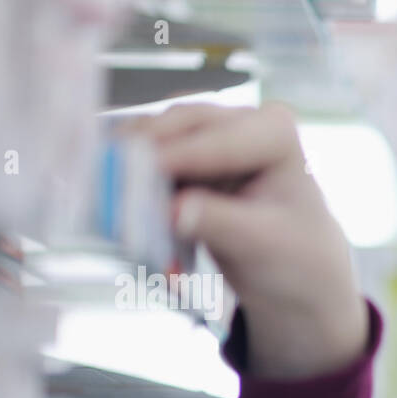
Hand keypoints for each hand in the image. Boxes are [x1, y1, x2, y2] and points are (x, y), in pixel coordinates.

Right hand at [123, 102, 368, 378]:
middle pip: (175, 129)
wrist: (298, 277)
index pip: (215, 141)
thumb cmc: (295, 258)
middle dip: (138, 158)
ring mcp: (209, 137)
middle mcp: (240, 121)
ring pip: (152, 143)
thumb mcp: (263, 245)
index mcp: (274, 131)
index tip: (126, 172)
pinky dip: (128, 185)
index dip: (170, 157)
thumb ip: (219, 223)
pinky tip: (109, 206)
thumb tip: (174, 210)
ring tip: (99, 199)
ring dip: (125, 170)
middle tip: (98, 184)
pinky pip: (145, 165)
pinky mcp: (184, 159)